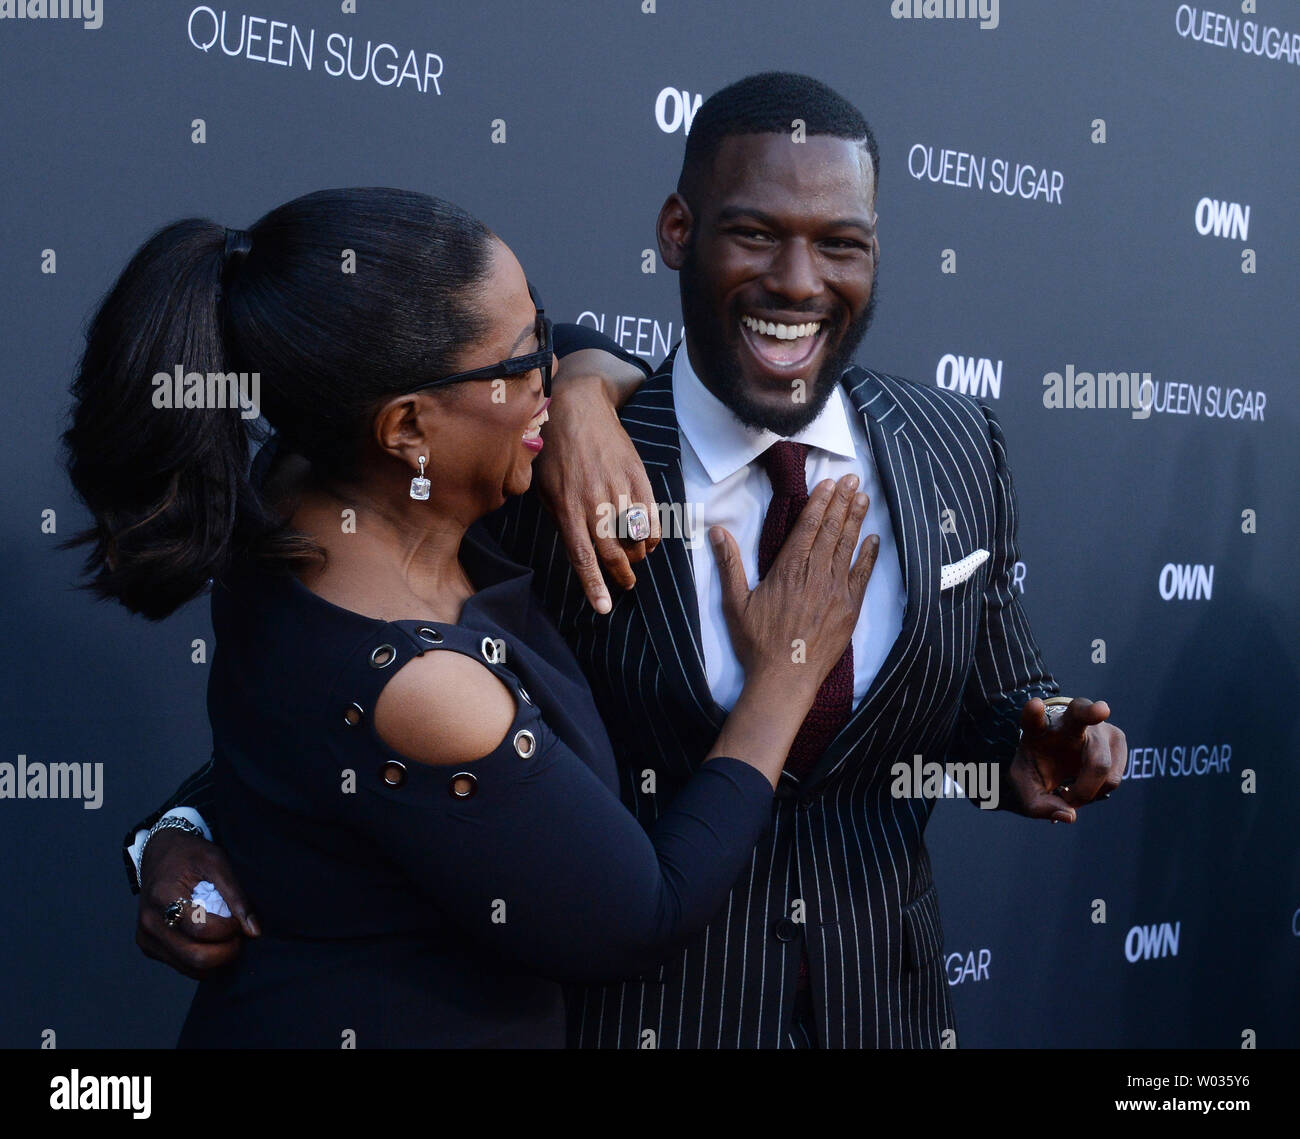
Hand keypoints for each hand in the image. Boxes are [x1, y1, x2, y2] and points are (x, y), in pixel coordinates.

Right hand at [136, 830, 258, 978]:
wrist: (158, 853)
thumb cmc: (189, 855)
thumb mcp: (217, 863)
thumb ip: (237, 896)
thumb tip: (254, 931)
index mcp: (163, 896)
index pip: (201, 929)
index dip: (229, 930)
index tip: (240, 921)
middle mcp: (150, 922)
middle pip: (195, 957)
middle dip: (226, 952)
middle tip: (239, 936)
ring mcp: (147, 938)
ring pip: (189, 968)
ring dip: (216, 960)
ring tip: (227, 938)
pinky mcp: (149, 947)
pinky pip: (182, 966)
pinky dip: (203, 962)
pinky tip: (213, 943)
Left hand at [532, 350, 656, 613]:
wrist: (578, 409)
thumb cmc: (554, 451)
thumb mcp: (544, 488)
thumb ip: (560, 520)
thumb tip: (578, 549)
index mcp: (567, 509)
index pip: (584, 557)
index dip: (595, 586)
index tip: (605, 607)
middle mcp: (594, 503)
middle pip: (614, 553)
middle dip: (622, 575)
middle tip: (626, 583)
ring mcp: (618, 490)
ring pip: (636, 538)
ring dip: (636, 554)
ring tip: (633, 555)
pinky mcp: (637, 477)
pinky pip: (651, 517)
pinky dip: (652, 534)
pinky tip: (646, 538)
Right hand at [711, 475, 877, 695]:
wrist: (785, 677)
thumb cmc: (757, 642)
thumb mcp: (735, 603)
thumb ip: (729, 564)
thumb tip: (717, 532)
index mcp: (788, 569)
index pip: (807, 526)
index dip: (819, 502)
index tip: (829, 483)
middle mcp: (815, 574)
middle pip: (831, 529)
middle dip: (842, 501)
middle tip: (852, 478)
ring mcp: (835, 590)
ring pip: (848, 546)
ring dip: (856, 519)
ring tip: (863, 497)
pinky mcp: (850, 607)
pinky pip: (862, 574)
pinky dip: (869, 554)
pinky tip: (874, 538)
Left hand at [1003, 697, 1126, 821]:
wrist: (1055, 755)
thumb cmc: (1039, 767)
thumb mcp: (1027, 788)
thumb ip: (1038, 805)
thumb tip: (1069, 815)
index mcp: (1037, 729)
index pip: (1032, 719)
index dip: (1032, 713)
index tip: (1035, 704)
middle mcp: (1067, 720)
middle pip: (1080, 712)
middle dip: (1092, 712)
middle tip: (1101, 709)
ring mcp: (1096, 726)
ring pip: (1101, 765)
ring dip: (1087, 792)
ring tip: (1070, 791)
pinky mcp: (1117, 738)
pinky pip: (1113, 777)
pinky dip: (1099, 791)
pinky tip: (1086, 783)